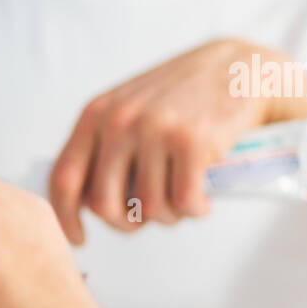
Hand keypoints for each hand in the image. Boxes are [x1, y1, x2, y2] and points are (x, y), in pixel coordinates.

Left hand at [49, 39, 277, 243]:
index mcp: (96, 114)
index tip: (80, 240)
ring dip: (169, 215)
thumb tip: (84, 204)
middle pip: (104, 205)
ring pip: (148, 208)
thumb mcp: (130, 108)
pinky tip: (204, 198)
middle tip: (147, 219)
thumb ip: (103, 148)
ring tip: (184, 196)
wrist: (242, 67)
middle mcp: (119, 120)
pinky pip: (183, 203)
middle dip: (127, 223)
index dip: (66, 218)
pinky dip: (196, 210)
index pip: (63, 178)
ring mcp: (155, 129)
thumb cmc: (184, 97)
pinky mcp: (192, 141)